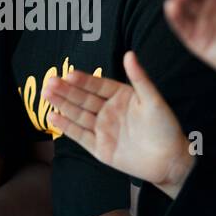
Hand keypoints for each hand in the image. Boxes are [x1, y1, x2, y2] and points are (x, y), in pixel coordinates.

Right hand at [43, 50, 192, 194]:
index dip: (83, 80)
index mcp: (121, 96)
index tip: (69, 74)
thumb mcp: (153, 100)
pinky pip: (80, 135)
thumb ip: (139, 78)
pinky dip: (67, 127)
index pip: (97, 85)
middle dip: (66, 91)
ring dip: (62, 105)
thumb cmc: (166, 128)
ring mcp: (103, 129)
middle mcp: (109, 111)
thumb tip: (129, 54)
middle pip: (83, 99)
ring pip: (78, 115)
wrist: (170, 161)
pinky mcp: (100, 148)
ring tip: (46, 95)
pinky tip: (53, 117)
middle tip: (50, 82)